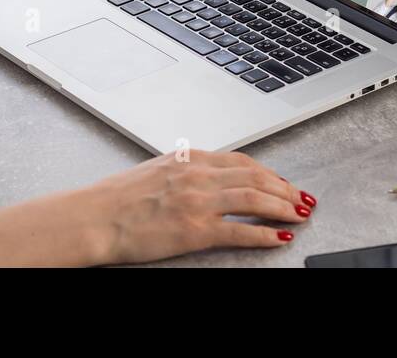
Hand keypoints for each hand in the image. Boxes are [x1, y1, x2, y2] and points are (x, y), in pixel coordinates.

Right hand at [86, 150, 311, 263]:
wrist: (95, 217)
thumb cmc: (117, 198)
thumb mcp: (156, 170)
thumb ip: (185, 170)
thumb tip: (207, 176)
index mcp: (190, 159)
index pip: (242, 161)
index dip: (269, 172)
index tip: (283, 182)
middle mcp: (198, 175)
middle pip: (255, 177)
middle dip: (284, 189)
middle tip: (302, 200)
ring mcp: (198, 202)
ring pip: (254, 199)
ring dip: (282, 207)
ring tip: (299, 215)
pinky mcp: (195, 230)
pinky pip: (240, 230)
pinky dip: (265, 234)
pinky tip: (279, 238)